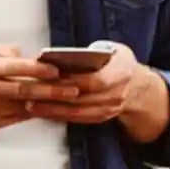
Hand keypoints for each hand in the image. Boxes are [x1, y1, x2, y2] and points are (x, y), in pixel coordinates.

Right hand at [0, 44, 76, 143]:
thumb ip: (5, 51)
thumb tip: (28, 54)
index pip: (16, 67)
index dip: (38, 69)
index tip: (57, 70)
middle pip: (24, 90)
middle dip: (51, 90)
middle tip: (73, 89)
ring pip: (25, 106)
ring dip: (49, 104)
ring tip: (69, 100)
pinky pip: (20, 117)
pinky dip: (37, 113)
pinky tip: (53, 109)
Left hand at [27, 42, 169, 135]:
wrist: (139, 88)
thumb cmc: (120, 63)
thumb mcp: (116, 49)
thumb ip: (96, 50)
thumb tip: (67, 55)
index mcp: (121, 73)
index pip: (95, 80)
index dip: (72, 81)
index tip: (51, 77)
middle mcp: (117, 94)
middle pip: (82, 98)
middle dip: (56, 97)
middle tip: (32, 93)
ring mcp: (110, 109)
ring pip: (78, 112)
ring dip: (53, 110)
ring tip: (31, 105)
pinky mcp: (101, 118)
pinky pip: (78, 119)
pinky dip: (59, 116)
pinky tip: (43, 112)